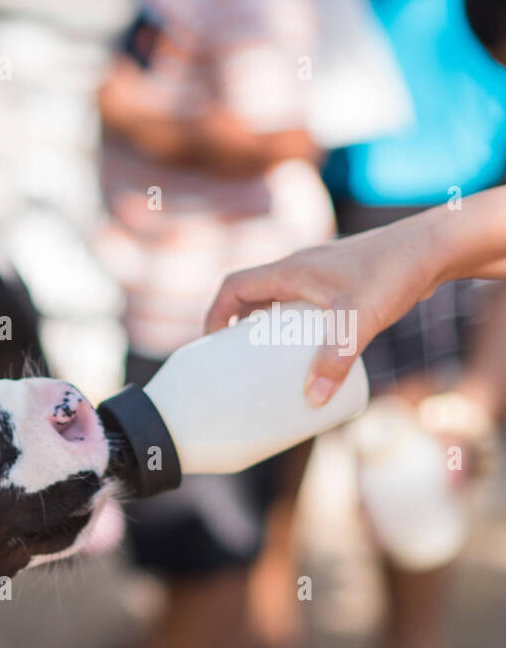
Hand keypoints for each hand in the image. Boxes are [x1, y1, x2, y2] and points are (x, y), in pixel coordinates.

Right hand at [204, 217, 441, 404]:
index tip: (210, 345)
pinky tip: (310, 344)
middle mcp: (300, 267)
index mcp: (289, 270)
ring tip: (269, 357)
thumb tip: (312, 400)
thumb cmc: (394, 272)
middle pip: (252, 294)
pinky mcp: (341, 280)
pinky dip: (293, 322)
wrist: (437, 246)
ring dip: (266, 324)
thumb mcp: (360, 319)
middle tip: (239, 360)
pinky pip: (302, 301)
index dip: (214, 314)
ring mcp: (320, 273)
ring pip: (278, 298)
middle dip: (238, 326)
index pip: (234, 286)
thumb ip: (336, 359)